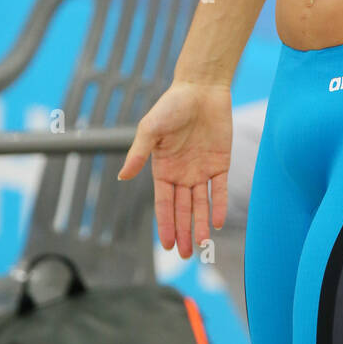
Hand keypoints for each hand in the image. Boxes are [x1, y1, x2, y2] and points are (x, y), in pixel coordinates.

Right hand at [118, 81, 232, 257]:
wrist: (201, 88)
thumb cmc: (172, 105)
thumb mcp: (151, 129)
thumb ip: (139, 154)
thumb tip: (122, 177)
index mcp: (162, 168)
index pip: (164, 203)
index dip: (165, 224)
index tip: (166, 245)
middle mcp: (182, 173)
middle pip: (182, 209)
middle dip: (183, 232)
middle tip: (185, 255)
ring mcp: (201, 169)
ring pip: (200, 204)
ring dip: (200, 224)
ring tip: (200, 246)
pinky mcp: (220, 162)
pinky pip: (220, 189)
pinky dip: (219, 205)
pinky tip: (217, 221)